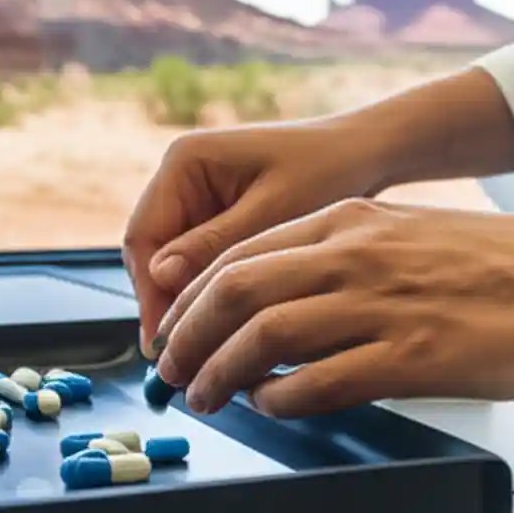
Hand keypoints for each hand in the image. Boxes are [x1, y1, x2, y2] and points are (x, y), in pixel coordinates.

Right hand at [122, 68, 513, 357]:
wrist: (369, 150)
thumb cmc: (329, 168)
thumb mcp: (274, 211)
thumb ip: (217, 243)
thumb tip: (163, 276)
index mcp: (185, 162)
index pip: (144, 238)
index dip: (148, 295)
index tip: (162, 344)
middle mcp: (182, 178)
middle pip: (153, 254)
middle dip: (166, 306)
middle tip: (181, 362)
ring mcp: (198, 197)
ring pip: (174, 263)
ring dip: (189, 304)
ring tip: (205, 353)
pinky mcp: (218, 214)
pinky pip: (201, 261)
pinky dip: (211, 294)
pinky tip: (228, 327)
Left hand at [153, 198, 513, 417]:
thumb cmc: (492, 264)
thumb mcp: (399, 233)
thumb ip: (336, 256)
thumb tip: (274, 299)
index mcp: (346, 220)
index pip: (239, 255)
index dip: (192, 297)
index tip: (176, 327)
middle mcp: (352, 255)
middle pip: (235, 291)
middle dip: (189, 334)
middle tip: (172, 369)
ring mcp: (379, 304)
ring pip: (263, 336)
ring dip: (220, 371)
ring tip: (205, 396)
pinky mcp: (409, 355)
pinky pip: (317, 382)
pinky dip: (278, 399)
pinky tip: (269, 407)